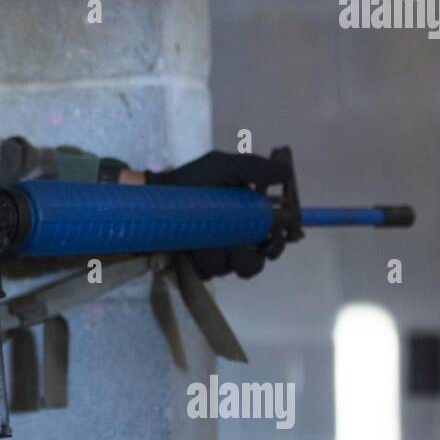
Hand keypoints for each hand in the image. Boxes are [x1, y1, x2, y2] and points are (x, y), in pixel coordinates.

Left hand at [146, 150, 292, 279]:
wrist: (154, 192)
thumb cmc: (190, 180)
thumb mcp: (221, 166)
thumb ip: (253, 168)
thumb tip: (285, 174)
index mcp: (248, 220)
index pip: (272, 242)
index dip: (275, 245)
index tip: (270, 240)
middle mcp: (235, 241)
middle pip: (254, 264)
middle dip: (248, 259)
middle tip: (238, 247)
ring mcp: (216, 255)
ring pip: (229, 269)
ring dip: (220, 255)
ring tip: (203, 238)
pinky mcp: (195, 265)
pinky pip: (206, 273)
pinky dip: (201, 261)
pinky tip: (190, 246)